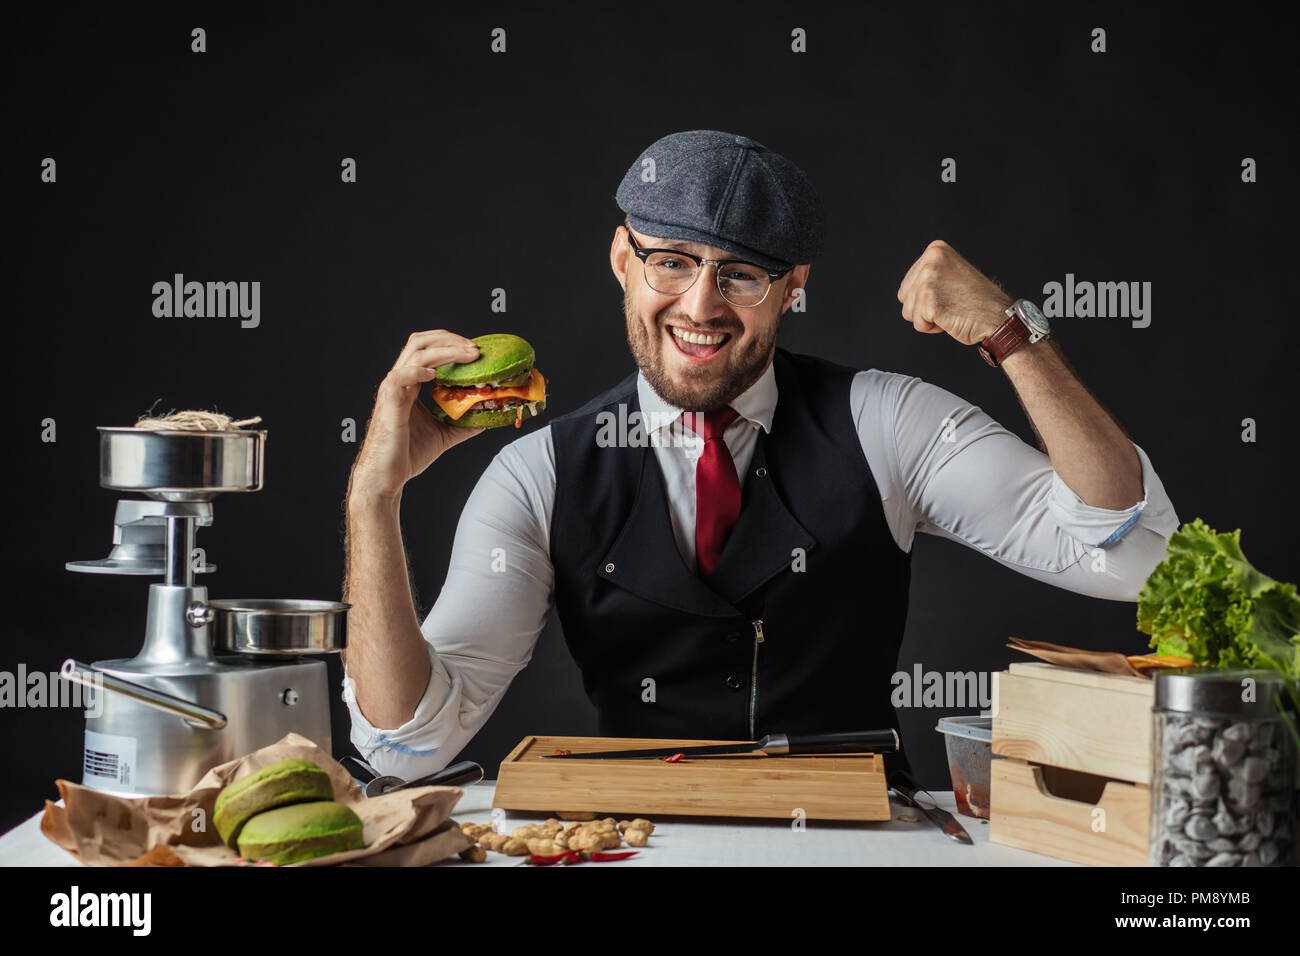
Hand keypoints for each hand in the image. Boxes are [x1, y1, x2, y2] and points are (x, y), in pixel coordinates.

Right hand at [348, 330, 484, 504]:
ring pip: (416, 354)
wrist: (387, 476)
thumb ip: (463, 424)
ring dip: (445, 350)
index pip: (428, 349)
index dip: (450, 343)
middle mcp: (400, 380)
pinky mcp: (390, 402)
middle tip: (474, 348)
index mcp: (410, 384)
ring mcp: (393, 389)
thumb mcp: (443, 434)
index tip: (475, 350)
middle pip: (420, 342)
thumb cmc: (407, 454)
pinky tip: (435, 375)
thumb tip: (486, 418)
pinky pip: (401, 377)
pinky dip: (418, 370)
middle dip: (449, 339)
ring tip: (468, 355)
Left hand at [897, 240, 1014, 345]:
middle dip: (923, 308)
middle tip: (952, 303)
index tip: (950, 293)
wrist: (998, 317)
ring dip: (927, 318)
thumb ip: (929, 274)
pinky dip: (932, 328)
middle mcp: (931, 259)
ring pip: (908, 311)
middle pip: (904, 297)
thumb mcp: (950, 274)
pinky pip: (918, 324)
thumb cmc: (976, 301)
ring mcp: (929, 278)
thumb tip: (905, 289)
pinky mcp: (929, 298)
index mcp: (936, 250)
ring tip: (951, 310)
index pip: (908, 284)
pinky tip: (951, 318)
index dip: (926, 297)